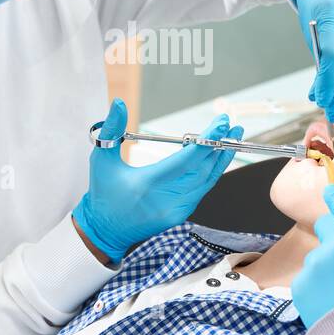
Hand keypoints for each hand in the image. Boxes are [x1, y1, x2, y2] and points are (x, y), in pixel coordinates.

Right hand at [72, 99, 241, 262]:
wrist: (104, 231)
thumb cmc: (102, 193)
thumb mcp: (101, 159)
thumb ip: (111, 129)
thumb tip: (120, 103)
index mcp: (148, 183)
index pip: (187, 159)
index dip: (207, 141)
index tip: (221, 123)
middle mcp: (167, 199)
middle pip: (203, 169)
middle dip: (220, 145)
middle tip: (231, 124)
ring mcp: (176, 210)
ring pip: (207, 180)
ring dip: (221, 158)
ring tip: (232, 137)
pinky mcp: (180, 215)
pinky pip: (201, 189)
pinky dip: (210, 171)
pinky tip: (215, 156)